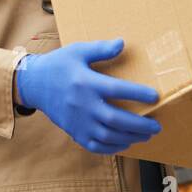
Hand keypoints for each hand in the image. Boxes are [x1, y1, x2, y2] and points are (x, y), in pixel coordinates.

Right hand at [16, 38, 162, 154]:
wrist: (34, 84)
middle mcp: (83, 104)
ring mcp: (78, 121)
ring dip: (130, 137)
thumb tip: (122, 43)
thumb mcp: (78, 51)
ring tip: (146, 134)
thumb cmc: (59, 65)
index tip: (155, 96)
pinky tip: (125, 143)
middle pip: (116, 119)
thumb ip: (101, 49)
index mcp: (86, 82)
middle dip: (139, 124)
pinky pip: (95, 146)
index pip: (117, 89)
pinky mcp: (74, 132)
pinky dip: (112, 148)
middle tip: (157, 125)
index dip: (138, 94)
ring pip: (108, 136)